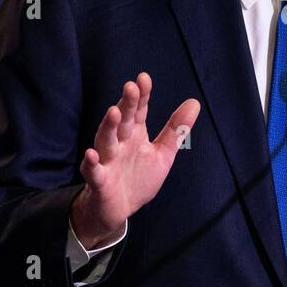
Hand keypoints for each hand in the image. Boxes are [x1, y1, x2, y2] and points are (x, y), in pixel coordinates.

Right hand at [70, 72, 199, 248]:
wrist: (119, 209)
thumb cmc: (139, 177)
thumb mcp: (163, 153)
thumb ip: (176, 130)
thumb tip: (194, 102)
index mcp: (134, 133)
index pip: (138, 110)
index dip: (141, 95)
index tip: (144, 78)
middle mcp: (119, 142)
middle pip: (122, 120)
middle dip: (126, 104)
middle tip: (131, 87)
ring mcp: (107, 160)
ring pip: (105, 140)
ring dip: (108, 126)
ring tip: (114, 112)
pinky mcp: (99, 180)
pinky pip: (93, 171)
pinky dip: (91, 163)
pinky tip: (91, 154)